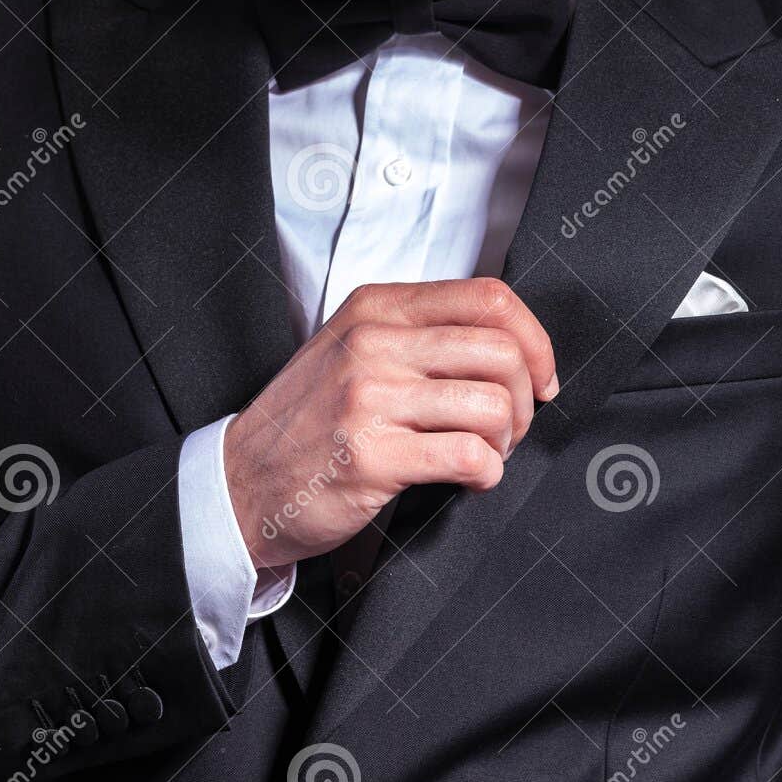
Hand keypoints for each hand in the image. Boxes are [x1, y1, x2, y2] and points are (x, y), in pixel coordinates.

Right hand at [224, 277, 558, 570]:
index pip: (488, 297)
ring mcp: (370, 398)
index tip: (542, 375)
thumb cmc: (307, 421)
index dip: (535, 338)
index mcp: (377, 308)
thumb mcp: (354, 347)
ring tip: (486, 453)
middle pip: (502, 351)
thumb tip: (512, 344)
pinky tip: (470, 479)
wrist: (240, 483)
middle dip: (527, 398)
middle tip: (511, 427)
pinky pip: (469, 456)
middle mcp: (374, 343)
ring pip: (492, 405)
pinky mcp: (372, 456)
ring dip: (506, 440)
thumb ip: (420, 333)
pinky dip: (486, 473)